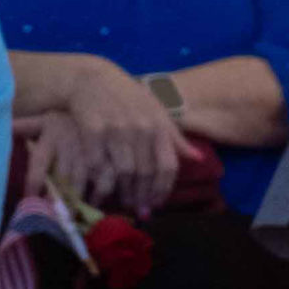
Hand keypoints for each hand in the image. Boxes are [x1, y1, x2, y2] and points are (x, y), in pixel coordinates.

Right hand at [48, 59, 182, 210]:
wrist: (90, 78)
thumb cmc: (126, 96)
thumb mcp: (156, 110)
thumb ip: (175, 137)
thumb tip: (198, 159)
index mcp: (159, 125)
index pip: (168, 166)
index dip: (164, 189)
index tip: (158, 204)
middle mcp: (141, 128)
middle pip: (146, 173)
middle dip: (144, 197)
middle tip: (140, 211)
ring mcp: (116, 129)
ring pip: (125, 173)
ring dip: (125, 193)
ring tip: (124, 204)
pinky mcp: (93, 129)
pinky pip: (99, 165)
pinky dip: (101, 183)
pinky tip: (101, 192)